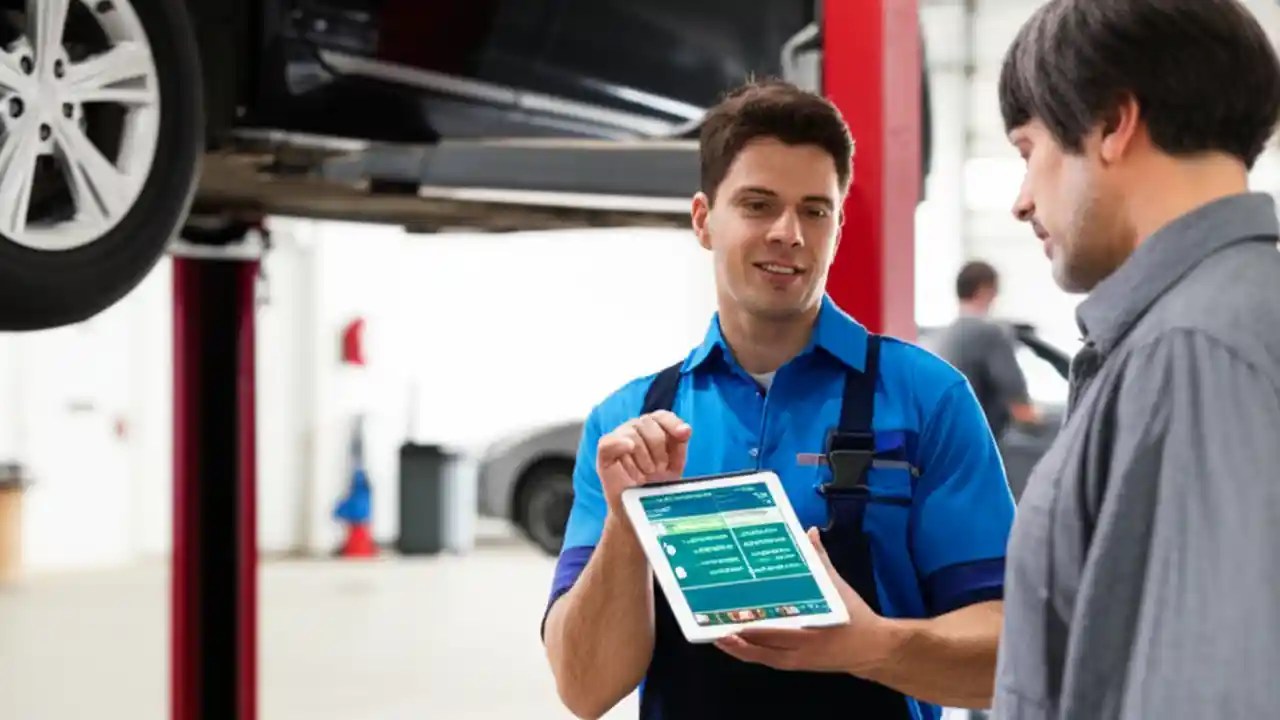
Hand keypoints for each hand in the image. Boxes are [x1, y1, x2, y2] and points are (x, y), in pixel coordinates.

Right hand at [597, 410, 691, 513]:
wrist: (638, 511)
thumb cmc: (657, 485)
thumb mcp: (674, 465)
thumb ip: (679, 444)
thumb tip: (685, 430)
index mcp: (652, 428)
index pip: (662, 416)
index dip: (673, 423)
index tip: (684, 434)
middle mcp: (634, 429)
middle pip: (647, 424)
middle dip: (658, 448)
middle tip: (659, 469)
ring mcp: (617, 440)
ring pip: (631, 435)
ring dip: (643, 457)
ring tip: (645, 475)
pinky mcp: (604, 456)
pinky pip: (608, 443)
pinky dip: (619, 444)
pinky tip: (629, 450)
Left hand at [714, 528, 898, 677]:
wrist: (872, 649)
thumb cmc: (854, 617)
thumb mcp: (838, 586)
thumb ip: (820, 560)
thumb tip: (810, 533)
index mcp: (812, 627)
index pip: (776, 626)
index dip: (752, 621)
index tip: (732, 609)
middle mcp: (801, 647)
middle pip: (761, 643)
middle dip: (737, 632)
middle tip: (713, 620)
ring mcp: (796, 660)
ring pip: (759, 656)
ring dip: (737, 647)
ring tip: (715, 634)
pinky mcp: (794, 665)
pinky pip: (766, 661)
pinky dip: (748, 653)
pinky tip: (733, 644)